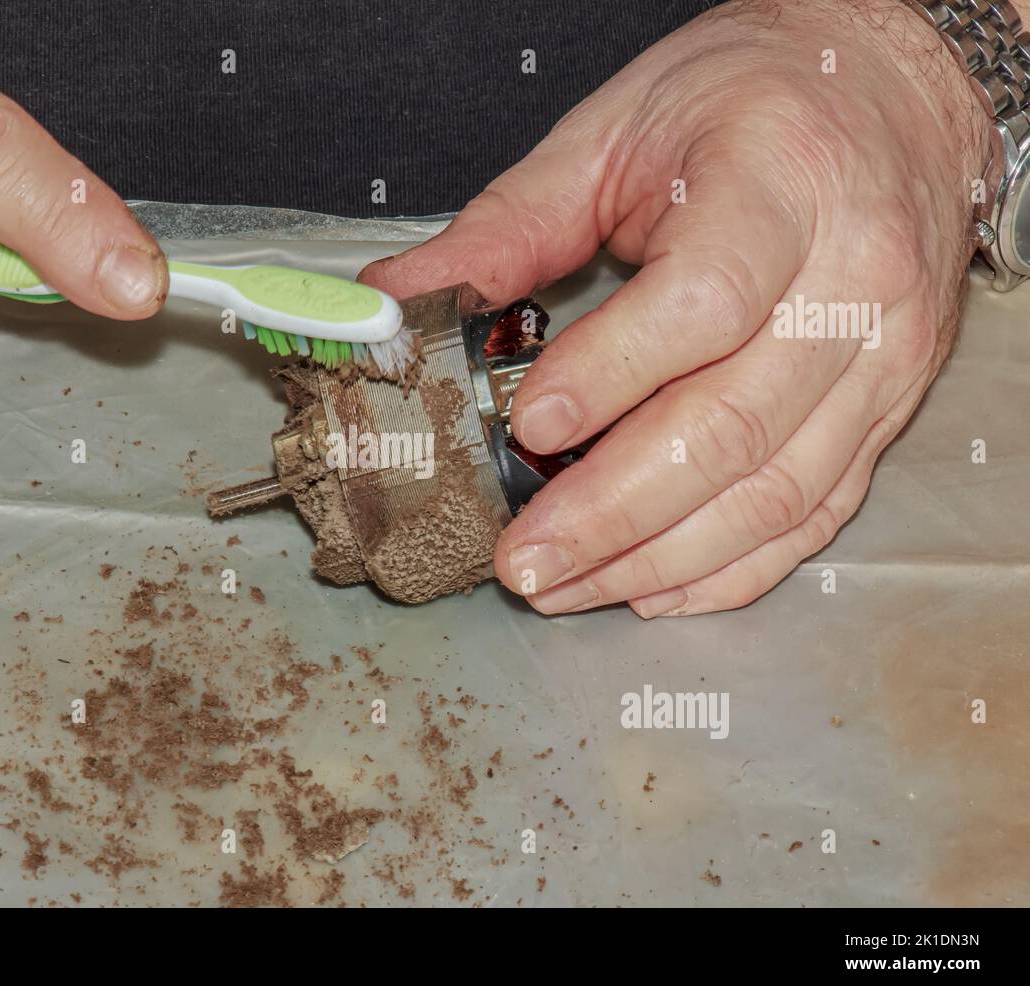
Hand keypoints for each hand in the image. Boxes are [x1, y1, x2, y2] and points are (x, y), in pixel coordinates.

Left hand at [361, 0, 991, 617]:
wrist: (888, 103)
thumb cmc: (745, 106)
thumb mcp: (614, 134)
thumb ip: (505, 228)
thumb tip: (393, 300)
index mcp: (780, 183)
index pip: (703, 302)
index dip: (611, 374)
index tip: (527, 425)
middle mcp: (852, 279)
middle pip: (732, 424)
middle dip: (611, 510)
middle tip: (522, 557)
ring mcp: (883, 355)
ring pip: (773, 491)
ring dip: (656, 555)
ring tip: (564, 585)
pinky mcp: (888, 409)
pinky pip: (816, 514)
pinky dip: (729, 567)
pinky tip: (651, 586)